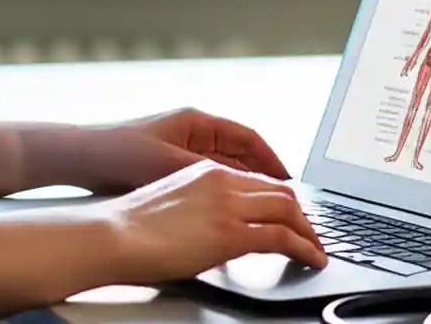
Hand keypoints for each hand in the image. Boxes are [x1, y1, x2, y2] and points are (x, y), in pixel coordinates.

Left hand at [73, 108, 291, 193]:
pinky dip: (217, 194)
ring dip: (239, 187)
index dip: (271, 160)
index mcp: (197, 122)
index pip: (248, 138)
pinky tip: (223, 213)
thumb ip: (208, 174)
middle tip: (281, 202)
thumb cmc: (118, 153)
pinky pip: (204, 180)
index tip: (288, 181)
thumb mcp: (169, 165)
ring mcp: (180, 149)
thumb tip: (243, 188)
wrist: (77, 157)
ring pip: (222, 169)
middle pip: (239, 155)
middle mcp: (192, 132)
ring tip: (258, 210)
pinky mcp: (167, 166)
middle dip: (260, 177)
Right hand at [99, 160, 326, 283]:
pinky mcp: (232, 233)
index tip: (290, 216)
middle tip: (310, 235)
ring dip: (308, 232)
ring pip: (289, 210)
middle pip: (281, 192)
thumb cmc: (130, 227)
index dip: (282, 200)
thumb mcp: (171, 204)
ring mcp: (229, 206)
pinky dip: (305, 248)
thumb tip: (207, 229)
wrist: (114, 235)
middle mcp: (223, 182)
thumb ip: (197, 208)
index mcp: (207, 171)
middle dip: (302, 215)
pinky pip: (283, 238)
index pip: (258, 181)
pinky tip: (311, 259)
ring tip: (315, 250)